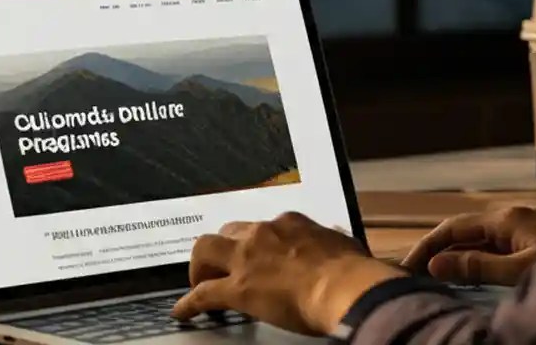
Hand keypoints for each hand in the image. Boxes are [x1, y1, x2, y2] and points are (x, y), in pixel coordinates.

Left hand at [172, 212, 405, 334]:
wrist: (344, 286)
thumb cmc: (351, 270)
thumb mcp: (344, 244)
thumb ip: (332, 242)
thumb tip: (339, 243)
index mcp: (290, 223)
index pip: (263, 227)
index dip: (256, 241)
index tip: (256, 252)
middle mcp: (264, 233)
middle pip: (229, 231)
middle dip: (223, 248)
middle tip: (222, 266)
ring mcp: (247, 258)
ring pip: (206, 250)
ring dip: (201, 267)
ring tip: (199, 283)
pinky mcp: (237, 288)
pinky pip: (203, 294)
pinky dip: (189, 304)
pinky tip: (183, 312)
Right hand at [400, 207, 535, 285]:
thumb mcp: (519, 270)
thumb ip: (478, 266)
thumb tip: (437, 263)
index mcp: (507, 219)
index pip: (454, 227)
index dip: (428, 245)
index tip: (408, 266)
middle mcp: (513, 219)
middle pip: (466, 232)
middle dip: (439, 251)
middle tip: (416, 275)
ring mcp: (526, 230)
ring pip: (481, 241)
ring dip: (458, 257)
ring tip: (436, 278)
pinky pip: (496, 248)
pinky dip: (477, 260)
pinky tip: (471, 275)